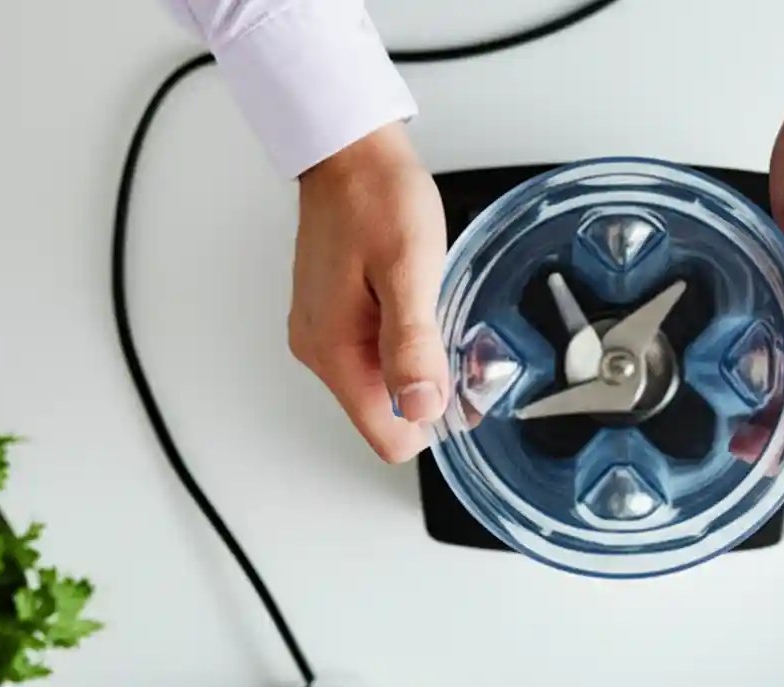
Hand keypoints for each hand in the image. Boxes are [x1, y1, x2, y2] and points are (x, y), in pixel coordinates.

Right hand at [288, 123, 448, 462]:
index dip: (435, 421)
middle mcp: (320, 350)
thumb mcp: (409, 270)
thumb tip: (421, 408)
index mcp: (333, 349)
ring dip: (421, 364)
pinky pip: (376, 356)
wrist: (350, 152)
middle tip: (457, 336)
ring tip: (436, 309)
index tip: (463, 384)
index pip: (388, 437)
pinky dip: (406, 343)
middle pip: (389, 415)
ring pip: (384, 386)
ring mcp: (324, 334)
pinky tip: (420, 304)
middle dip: (431, 390)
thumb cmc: (377, 198)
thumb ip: (413, 345)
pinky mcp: (334, 316)